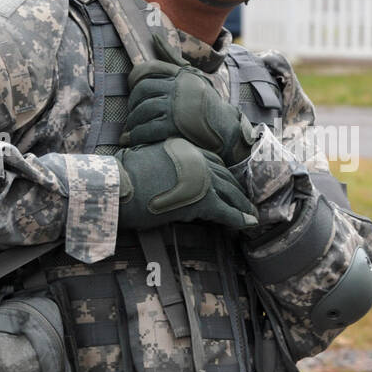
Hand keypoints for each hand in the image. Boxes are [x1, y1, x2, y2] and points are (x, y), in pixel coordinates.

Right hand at [115, 137, 257, 230]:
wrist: (120, 186)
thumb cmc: (124, 175)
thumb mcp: (144, 157)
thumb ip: (160, 161)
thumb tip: (158, 168)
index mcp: (185, 148)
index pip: (212, 160)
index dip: (222, 173)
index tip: (228, 182)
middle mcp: (198, 160)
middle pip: (225, 176)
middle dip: (236, 189)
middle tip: (245, 199)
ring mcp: (203, 180)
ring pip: (230, 193)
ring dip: (242, 204)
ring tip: (251, 212)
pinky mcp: (203, 201)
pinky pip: (227, 211)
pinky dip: (240, 218)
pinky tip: (249, 223)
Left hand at [119, 60, 255, 164]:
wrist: (224, 129)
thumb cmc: (206, 102)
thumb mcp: (192, 76)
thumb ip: (171, 57)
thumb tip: (154, 37)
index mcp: (180, 74)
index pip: (146, 70)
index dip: (134, 80)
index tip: (134, 90)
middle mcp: (177, 88)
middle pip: (141, 92)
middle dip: (133, 105)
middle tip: (132, 115)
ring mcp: (175, 107)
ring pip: (141, 112)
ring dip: (133, 123)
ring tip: (130, 131)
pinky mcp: (173, 126)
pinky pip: (146, 129)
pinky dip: (137, 135)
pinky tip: (134, 140)